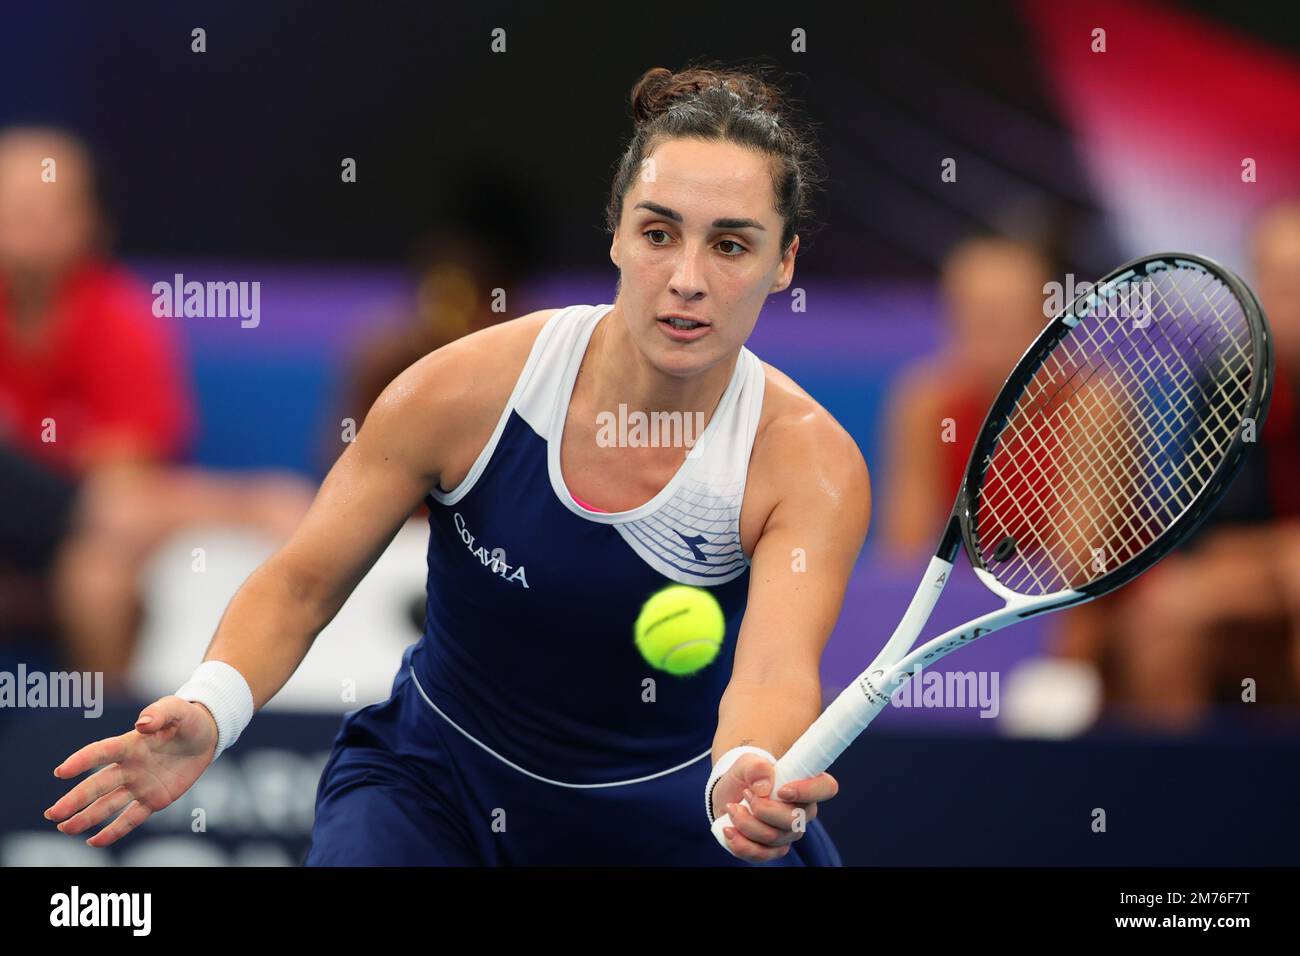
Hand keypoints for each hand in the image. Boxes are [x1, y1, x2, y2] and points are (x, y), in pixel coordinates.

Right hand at [45, 696, 218, 846]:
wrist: (206, 736)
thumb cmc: (186, 719)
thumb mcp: (177, 709)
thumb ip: (160, 712)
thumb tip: (142, 722)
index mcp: (130, 744)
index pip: (101, 753)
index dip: (81, 761)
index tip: (60, 772)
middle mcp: (129, 767)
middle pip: (97, 785)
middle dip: (75, 800)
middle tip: (53, 813)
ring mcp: (139, 785)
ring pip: (108, 804)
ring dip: (86, 817)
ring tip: (65, 828)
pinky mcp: (154, 800)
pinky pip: (131, 818)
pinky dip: (114, 831)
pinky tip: (94, 842)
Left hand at [711, 753, 838, 862]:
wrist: (733, 791)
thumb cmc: (749, 774)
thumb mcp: (747, 762)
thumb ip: (755, 766)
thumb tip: (763, 786)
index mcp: (806, 785)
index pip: (826, 788)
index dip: (808, 791)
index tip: (782, 790)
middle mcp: (803, 812)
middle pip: (794, 820)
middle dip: (764, 810)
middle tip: (746, 794)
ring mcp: (788, 833)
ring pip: (773, 838)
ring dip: (746, 823)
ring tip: (732, 807)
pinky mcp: (772, 849)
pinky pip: (761, 854)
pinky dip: (741, 843)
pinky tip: (729, 829)